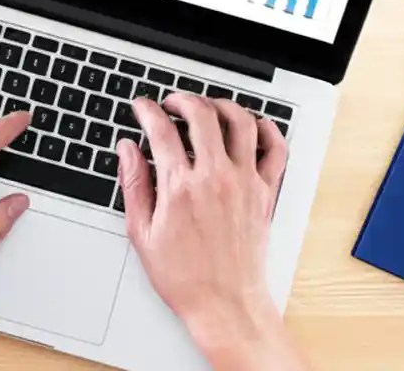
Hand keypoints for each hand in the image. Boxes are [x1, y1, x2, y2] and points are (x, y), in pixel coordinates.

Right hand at [117, 94, 307, 370]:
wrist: (224, 303)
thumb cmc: (184, 276)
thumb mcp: (142, 233)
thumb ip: (134, 184)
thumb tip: (127, 151)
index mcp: (180, 187)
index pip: (162, 129)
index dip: (148, 110)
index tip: (143, 107)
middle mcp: (215, 178)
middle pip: (202, 114)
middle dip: (183, 99)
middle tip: (172, 103)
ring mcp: (245, 182)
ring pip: (241, 122)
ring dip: (222, 105)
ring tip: (208, 108)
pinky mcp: (265, 192)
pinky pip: (275, 149)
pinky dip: (267, 130)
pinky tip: (252, 126)